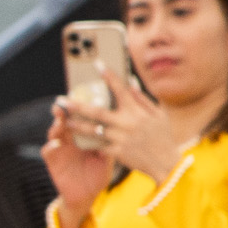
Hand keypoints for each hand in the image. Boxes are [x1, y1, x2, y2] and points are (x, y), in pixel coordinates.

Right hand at [42, 99, 112, 227]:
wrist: (87, 195)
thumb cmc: (98, 173)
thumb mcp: (110, 154)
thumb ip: (114, 138)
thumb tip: (129, 122)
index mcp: (83, 135)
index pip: (81, 116)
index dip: (81, 105)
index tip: (85, 93)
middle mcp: (69, 138)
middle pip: (66, 120)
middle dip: (64, 110)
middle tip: (65, 101)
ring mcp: (60, 148)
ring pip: (55, 132)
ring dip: (56, 125)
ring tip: (60, 120)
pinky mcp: (53, 161)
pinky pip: (48, 151)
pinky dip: (50, 146)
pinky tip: (55, 143)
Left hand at [57, 64, 188, 196]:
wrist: (166, 163)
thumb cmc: (162, 136)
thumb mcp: (159, 115)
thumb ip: (143, 99)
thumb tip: (130, 82)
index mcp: (137, 111)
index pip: (120, 89)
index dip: (109, 76)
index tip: (97, 64)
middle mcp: (127, 123)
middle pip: (97, 112)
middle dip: (78, 106)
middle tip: (61, 100)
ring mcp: (121, 138)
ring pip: (93, 130)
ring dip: (77, 126)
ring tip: (64, 121)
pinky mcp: (117, 152)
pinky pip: (98, 146)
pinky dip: (89, 144)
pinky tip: (75, 140)